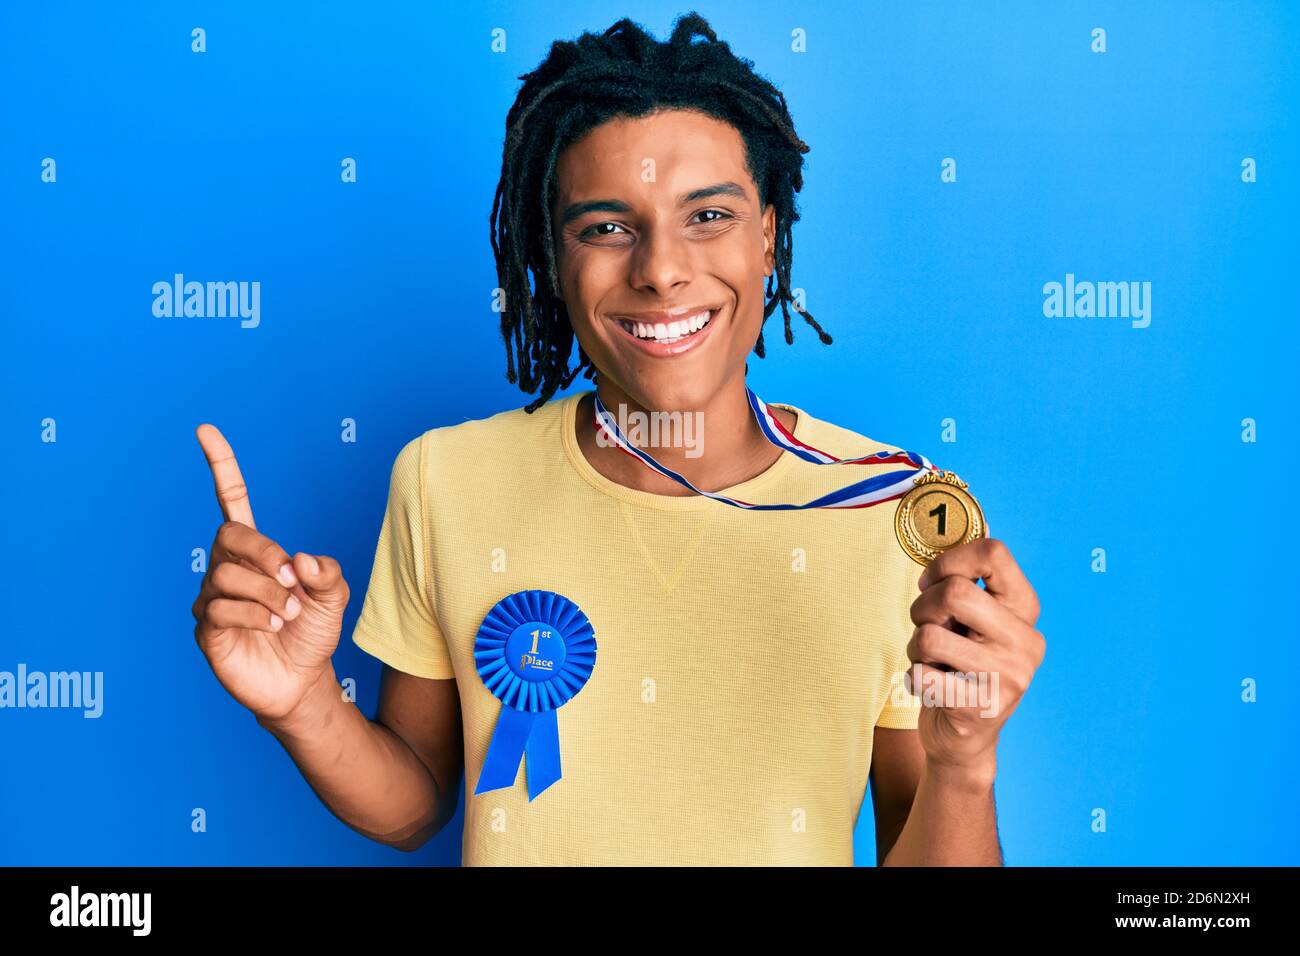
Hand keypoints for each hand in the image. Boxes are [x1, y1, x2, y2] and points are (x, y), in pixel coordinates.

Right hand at [191, 424, 349, 722]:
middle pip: (230, 535)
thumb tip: (302, 559)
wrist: (302, 680)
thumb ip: (327, 573)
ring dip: (268, 594)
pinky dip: (255, 615)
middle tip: (293, 580)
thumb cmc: (313, 631)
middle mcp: (227, 567)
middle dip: (265, 553)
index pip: (231, 500)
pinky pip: (221, 608)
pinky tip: (271, 626)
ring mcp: (212, 596)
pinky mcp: (206, 628)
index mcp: (256, 551)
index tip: (205, 430)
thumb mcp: (334, 597)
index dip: (221, 466)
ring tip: (289, 614)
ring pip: (228, 575)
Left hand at [905, 537, 1044, 775]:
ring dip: (914, 646)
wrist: (964, 739)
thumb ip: (964, 586)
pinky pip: (920, 675)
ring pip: (929, 636)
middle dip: (922, 606)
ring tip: (929, 660)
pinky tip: (932, 687)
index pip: (993, 553)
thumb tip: (934, 555)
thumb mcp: (972, 621)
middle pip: (956, 592)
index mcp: (1025, 610)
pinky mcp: (981, 709)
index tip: (933, 581)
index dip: (949, 561)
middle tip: (924, 624)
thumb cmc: (960, 665)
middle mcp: (1025, 642)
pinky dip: (914, 678)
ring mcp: (1008, 678)